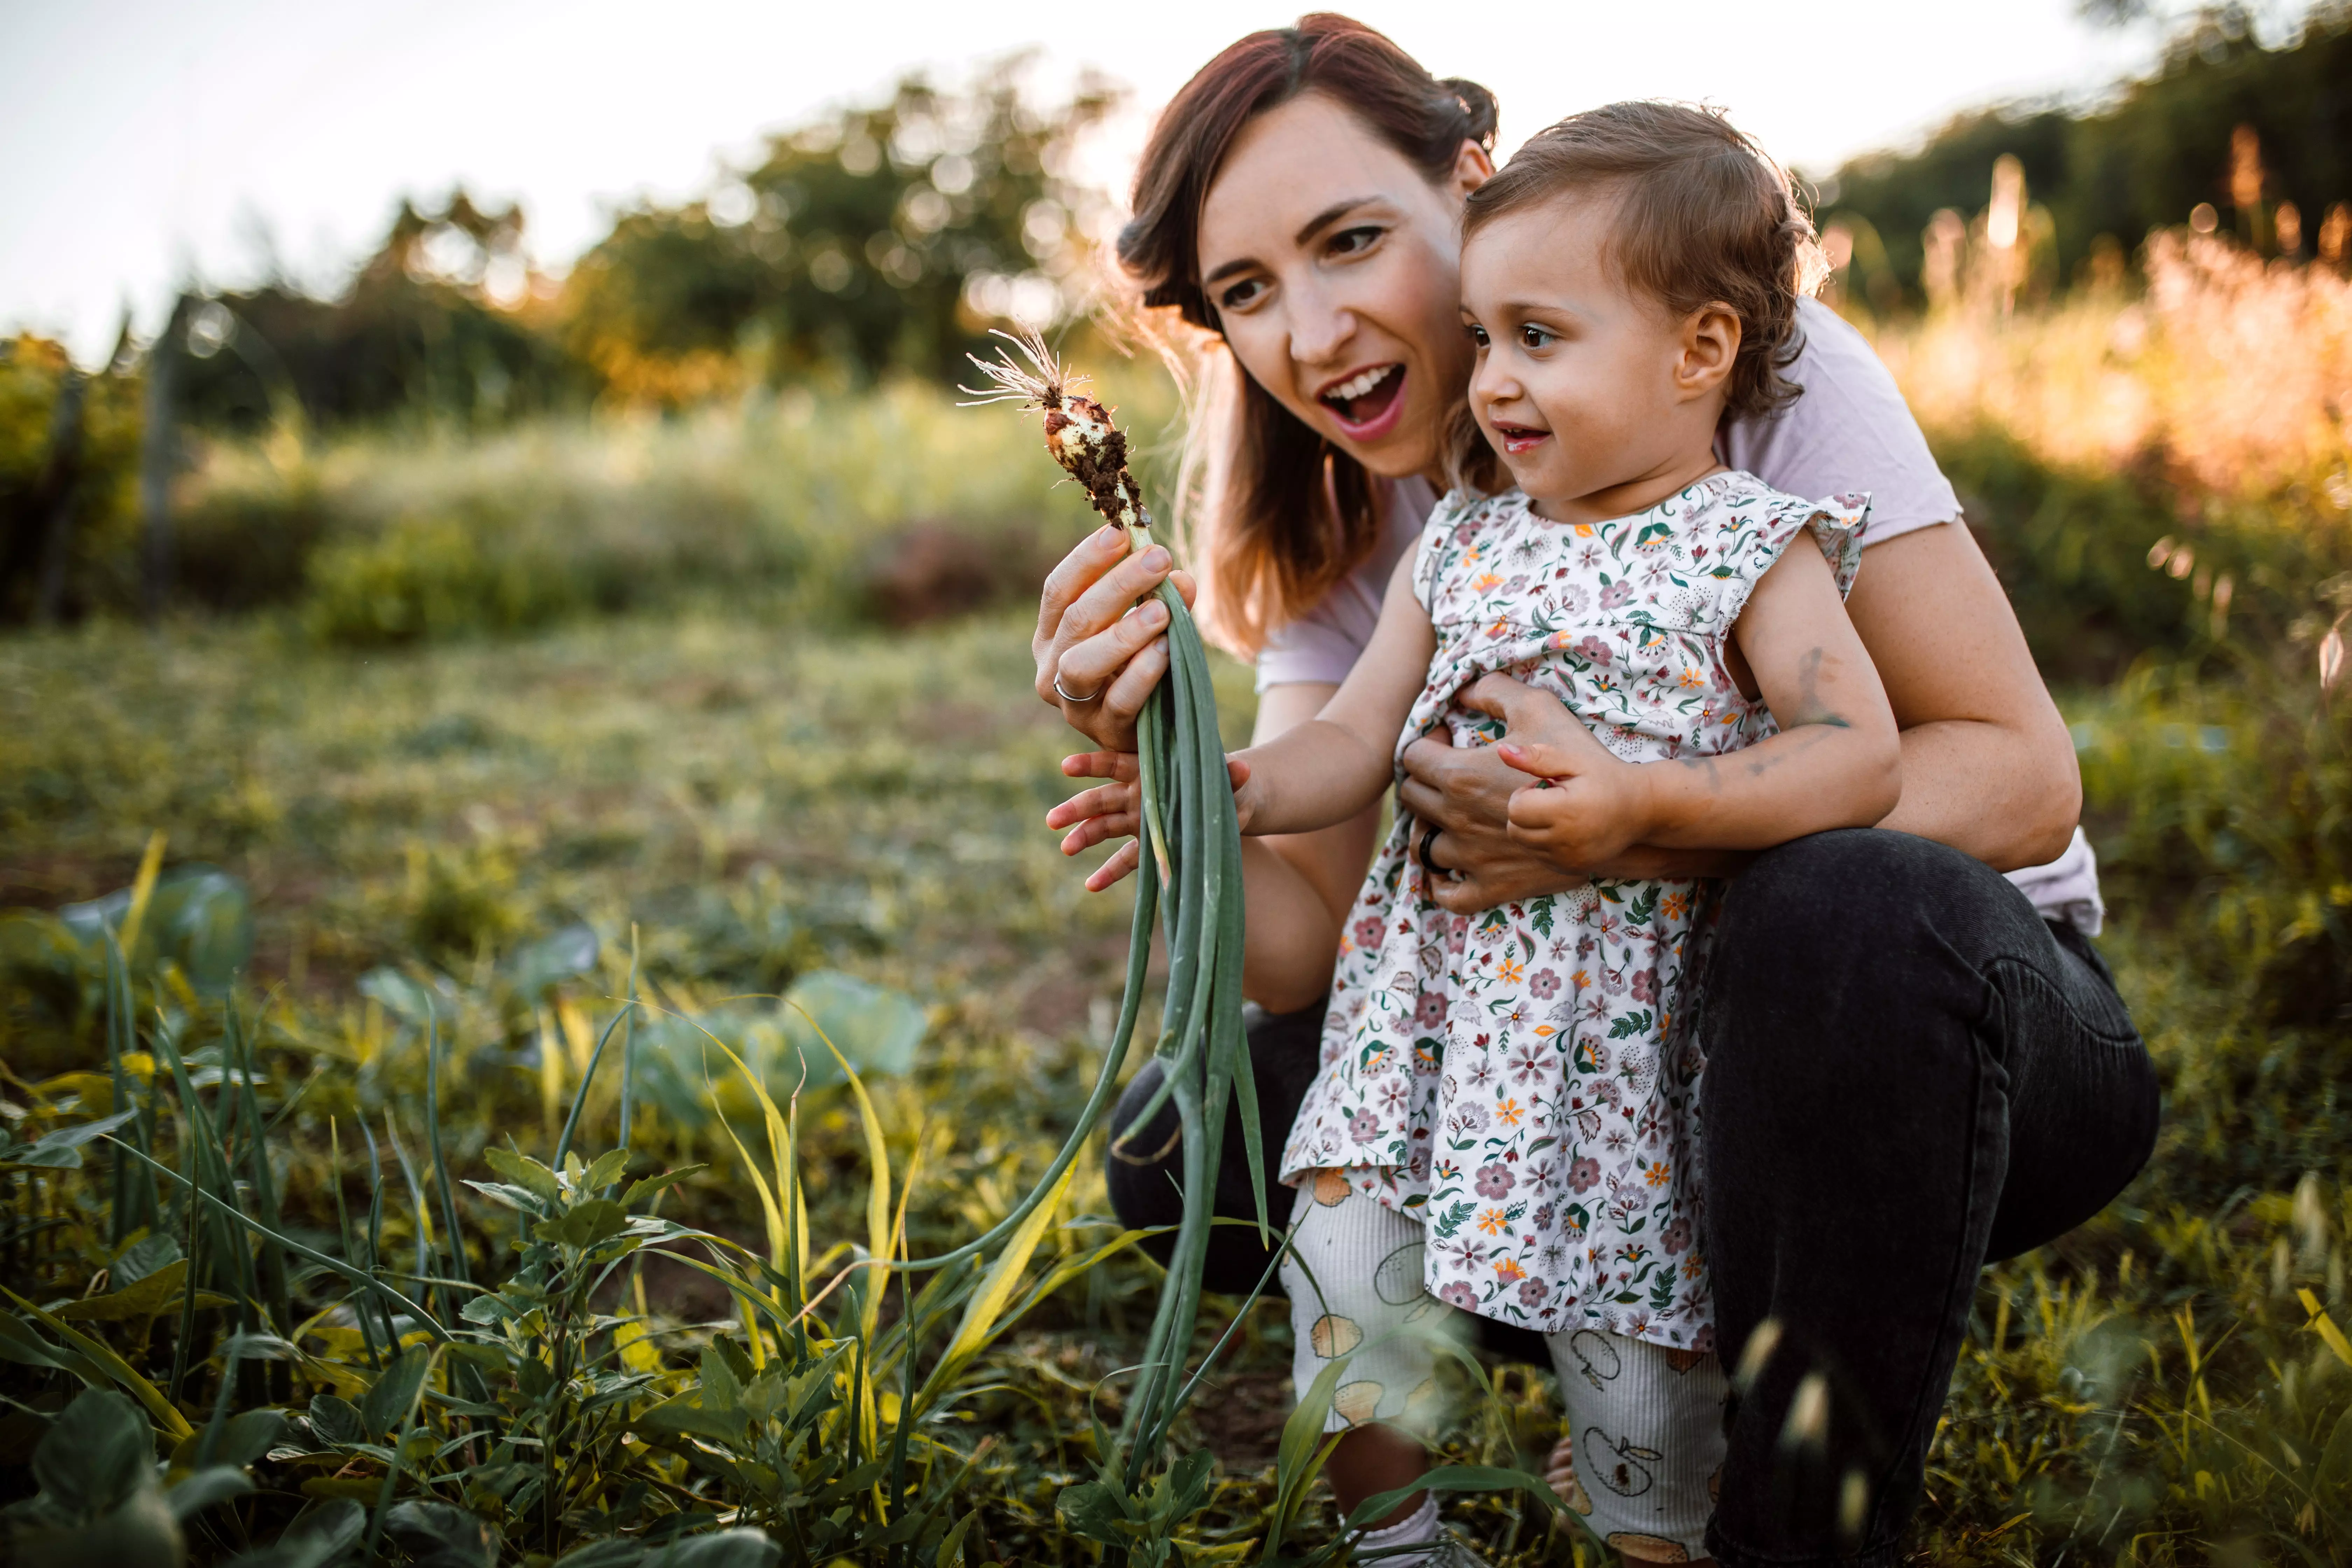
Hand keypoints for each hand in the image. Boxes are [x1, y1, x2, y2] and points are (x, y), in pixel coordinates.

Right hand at [1033, 525, 1198, 749]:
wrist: (1154, 732)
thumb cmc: (1141, 666)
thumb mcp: (1146, 627)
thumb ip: (1161, 601)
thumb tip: (1181, 578)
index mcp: (1053, 635)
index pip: (1058, 590)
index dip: (1085, 560)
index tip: (1119, 533)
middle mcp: (1052, 668)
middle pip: (1076, 619)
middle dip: (1118, 585)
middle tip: (1157, 558)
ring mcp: (1074, 704)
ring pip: (1083, 662)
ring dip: (1123, 632)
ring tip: (1160, 610)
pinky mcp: (1104, 731)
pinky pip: (1120, 701)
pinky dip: (1141, 674)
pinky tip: (1164, 651)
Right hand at [1047, 750, 1249, 891]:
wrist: (1235, 804)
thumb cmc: (1230, 784)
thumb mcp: (1232, 779)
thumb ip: (1231, 775)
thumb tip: (1244, 768)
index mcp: (1153, 769)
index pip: (1116, 763)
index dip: (1093, 765)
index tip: (1067, 767)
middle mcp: (1140, 793)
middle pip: (1102, 799)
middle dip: (1077, 808)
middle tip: (1054, 820)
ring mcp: (1141, 821)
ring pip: (1105, 826)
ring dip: (1084, 836)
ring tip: (1065, 848)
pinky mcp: (1150, 846)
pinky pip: (1126, 860)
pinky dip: (1109, 872)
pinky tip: (1091, 885)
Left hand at [1494, 713, 1652, 870]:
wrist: (1642, 809)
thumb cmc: (1605, 778)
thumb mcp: (1573, 761)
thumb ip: (1536, 758)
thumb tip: (1500, 750)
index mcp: (1565, 811)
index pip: (1515, 808)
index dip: (1526, 793)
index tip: (1548, 785)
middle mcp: (1566, 841)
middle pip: (1515, 829)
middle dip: (1525, 811)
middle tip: (1553, 798)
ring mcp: (1570, 859)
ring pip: (1525, 844)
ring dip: (1533, 828)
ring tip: (1560, 813)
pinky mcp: (1573, 869)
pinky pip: (1540, 856)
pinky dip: (1544, 843)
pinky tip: (1566, 829)